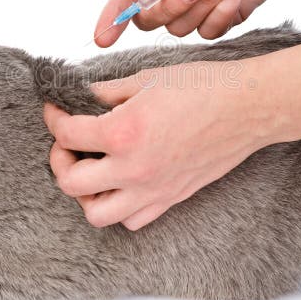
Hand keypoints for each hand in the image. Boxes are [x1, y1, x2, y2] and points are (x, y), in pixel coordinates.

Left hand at [43, 61, 275, 230]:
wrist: (247, 107)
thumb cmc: (201, 86)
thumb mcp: (145, 79)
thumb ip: (105, 92)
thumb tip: (79, 96)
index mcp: (123, 132)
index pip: (67, 134)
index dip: (53, 118)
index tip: (55, 109)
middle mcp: (133, 168)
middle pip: (69, 182)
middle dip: (59, 159)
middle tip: (67, 143)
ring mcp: (152, 189)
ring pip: (96, 214)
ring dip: (84, 194)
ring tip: (91, 170)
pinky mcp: (170, 198)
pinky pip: (132, 220)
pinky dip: (118, 207)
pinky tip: (120, 183)